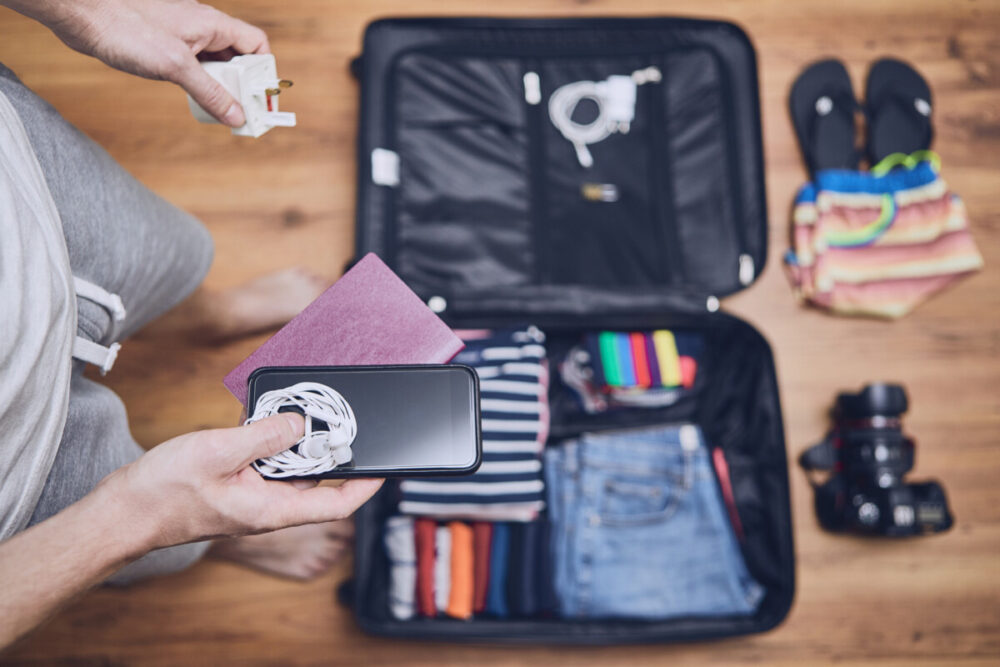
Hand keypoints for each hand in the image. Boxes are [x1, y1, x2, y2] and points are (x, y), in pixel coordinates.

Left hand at [6, 0, 268, 125]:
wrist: (82, 12)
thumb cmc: (127, 27)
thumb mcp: (176, 67)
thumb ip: (211, 93)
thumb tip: (237, 116)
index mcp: (213, 24)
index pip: (256, 45)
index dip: (263, 71)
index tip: (261, 97)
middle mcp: (202, 28)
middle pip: (238, 58)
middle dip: (243, 85)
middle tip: (241, 113)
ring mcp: (183, 36)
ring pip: (215, 64)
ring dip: (220, 87)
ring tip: (220, 111)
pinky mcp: (164, 45)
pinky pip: (194, 66)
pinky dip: (200, 84)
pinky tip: (193, 98)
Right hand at [103, 413, 382, 549]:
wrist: (123, 510)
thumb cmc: (163, 491)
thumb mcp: (219, 452)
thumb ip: (265, 436)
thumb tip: (301, 422)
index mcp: (272, 509)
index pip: (336, 503)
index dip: (365, 485)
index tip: (384, 465)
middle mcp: (269, 506)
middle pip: (318, 480)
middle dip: (332, 450)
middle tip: (341, 417)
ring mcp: (254, 496)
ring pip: (292, 467)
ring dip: (301, 441)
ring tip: (305, 409)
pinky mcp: (239, 484)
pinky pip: (269, 462)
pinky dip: (274, 439)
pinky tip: (268, 416)